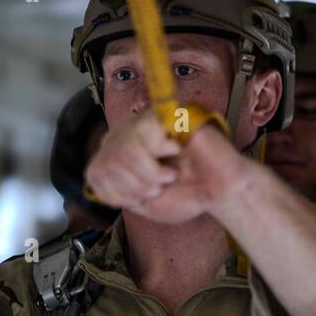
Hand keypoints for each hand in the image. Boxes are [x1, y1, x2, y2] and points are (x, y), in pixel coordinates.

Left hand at [85, 112, 246, 224]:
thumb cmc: (187, 195)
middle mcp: (128, 136)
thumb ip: (116, 190)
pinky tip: (174, 152)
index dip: (117, 194)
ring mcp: (145, 123)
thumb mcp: (142, 203)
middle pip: (107, 163)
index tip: (143, 198)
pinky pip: (140, 134)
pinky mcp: (162, 113)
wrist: (220, 189)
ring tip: (169, 175)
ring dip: (148, 174)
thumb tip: (96, 170)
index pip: (95, 174)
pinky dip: (156, 157)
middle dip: (134, 185)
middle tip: (160, 186)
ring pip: (122, 151)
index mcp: (121, 157)